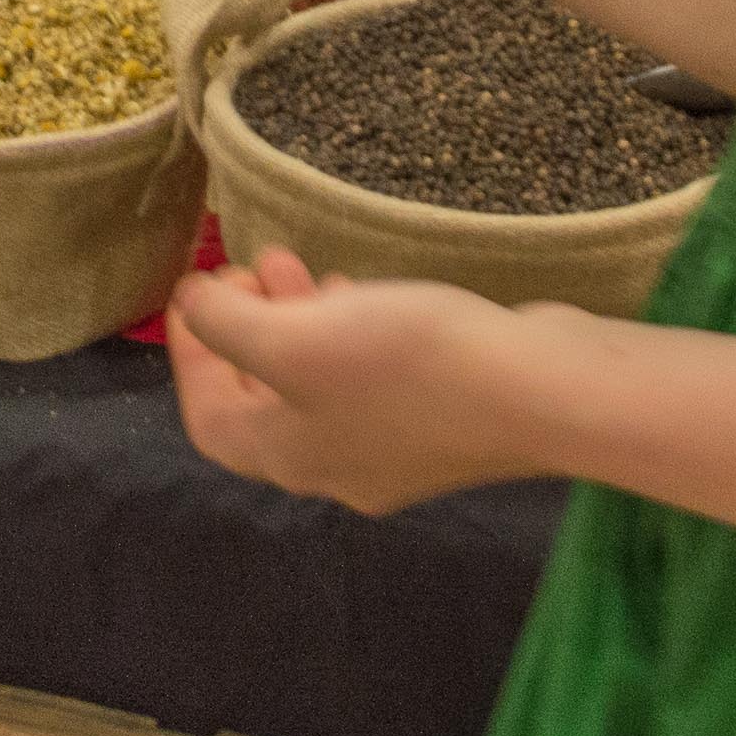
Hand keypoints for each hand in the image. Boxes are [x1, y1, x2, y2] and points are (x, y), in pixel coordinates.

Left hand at [167, 248, 587, 514]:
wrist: (544, 392)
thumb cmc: (407, 364)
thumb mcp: (296, 338)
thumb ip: (228, 324)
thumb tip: (194, 308)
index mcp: (290, 458)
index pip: (211, 419)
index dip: (191, 357)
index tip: (194, 293)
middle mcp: (336, 469)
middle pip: (264, 404)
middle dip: (245, 330)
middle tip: (251, 268)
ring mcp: (397, 453)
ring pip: (320, 386)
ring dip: (298, 324)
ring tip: (298, 266)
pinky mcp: (445, 425)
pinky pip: (372, 379)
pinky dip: (350, 335)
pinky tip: (365, 293)